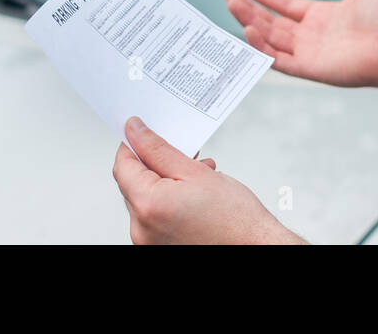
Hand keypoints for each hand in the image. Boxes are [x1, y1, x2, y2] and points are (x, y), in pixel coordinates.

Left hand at [112, 116, 305, 243]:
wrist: (254, 247)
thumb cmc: (235, 218)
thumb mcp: (196, 172)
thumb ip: (160, 150)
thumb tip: (135, 131)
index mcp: (148, 206)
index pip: (123, 166)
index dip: (133, 144)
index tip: (143, 130)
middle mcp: (142, 229)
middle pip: (134, 183)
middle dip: (156, 165)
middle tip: (186, 155)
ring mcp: (148, 242)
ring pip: (146, 199)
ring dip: (166, 183)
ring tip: (198, 177)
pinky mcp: (158, 247)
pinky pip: (155, 216)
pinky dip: (170, 202)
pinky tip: (194, 195)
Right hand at [224, 0, 377, 88]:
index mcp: (322, 16)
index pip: (285, 6)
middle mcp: (312, 35)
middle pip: (271, 22)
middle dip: (248, 9)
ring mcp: (309, 53)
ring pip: (269, 39)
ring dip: (249, 23)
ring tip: (232, 5)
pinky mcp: (310, 69)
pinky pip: (278, 60)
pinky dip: (261, 48)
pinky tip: (249, 30)